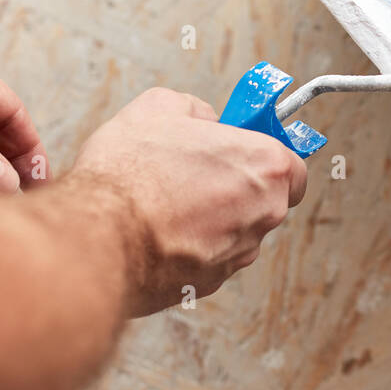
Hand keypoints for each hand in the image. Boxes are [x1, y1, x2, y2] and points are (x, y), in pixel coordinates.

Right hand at [70, 87, 307, 316]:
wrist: (97, 237)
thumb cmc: (130, 175)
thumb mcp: (160, 107)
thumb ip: (196, 110)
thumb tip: (203, 120)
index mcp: (265, 166)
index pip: (293, 166)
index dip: (265, 157)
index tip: (241, 151)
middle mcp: (264, 213)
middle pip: (266, 199)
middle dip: (236, 187)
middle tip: (196, 174)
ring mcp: (239, 253)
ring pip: (237, 230)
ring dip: (212, 218)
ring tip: (167, 203)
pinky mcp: (210, 283)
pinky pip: (210, 257)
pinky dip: (191, 246)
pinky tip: (158, 231)